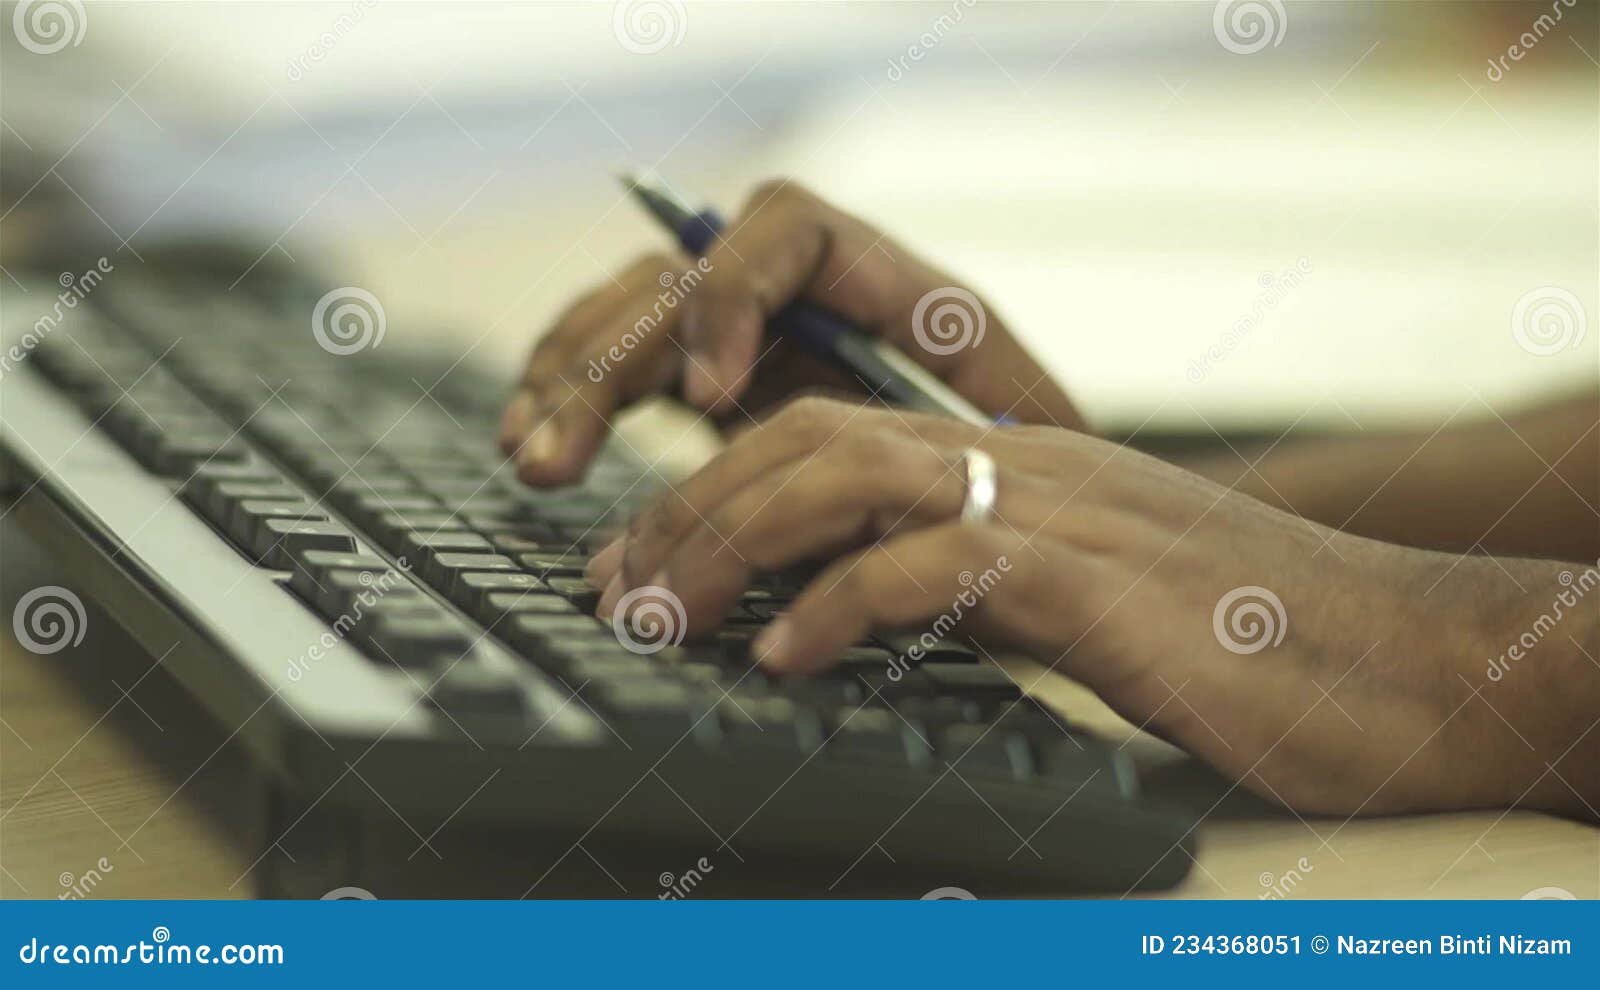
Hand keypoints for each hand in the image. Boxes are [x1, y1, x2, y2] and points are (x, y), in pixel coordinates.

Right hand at [500, 180, 1083, 483]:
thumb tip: (903, 445)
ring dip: (565, 381)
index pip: (791, 229)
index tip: (712, 398)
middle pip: (681, 276)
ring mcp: (739, 328)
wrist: (987, 496)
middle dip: (611, 363)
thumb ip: (976, 426)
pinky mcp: (696, 374)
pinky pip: (608, 357)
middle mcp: (800, 291)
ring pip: (626, 312)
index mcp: (883, 282)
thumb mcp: (1014, 440)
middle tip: (564, 454)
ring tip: (532, 458)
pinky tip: (526, 443)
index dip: (735, 295)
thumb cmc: (1012, 463)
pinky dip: (560, 394)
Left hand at [584, 397, 1599, 818]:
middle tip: (617, 590)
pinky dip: (840, 602)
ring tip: (661, 616)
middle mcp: (1026, 465)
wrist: (1412, 661)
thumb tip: (857, 624)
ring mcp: (1064, 511)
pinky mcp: (1101, 582)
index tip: (644, 564)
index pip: (830, 430)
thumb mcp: (1086, 608)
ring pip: (852, 472)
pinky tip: (785, 656)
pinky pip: (938, 563)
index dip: (716, 488)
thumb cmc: (1252, 648)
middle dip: (691, 506)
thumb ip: (980, 596)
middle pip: (812, 434)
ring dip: (733, 540)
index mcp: (1016, 466)